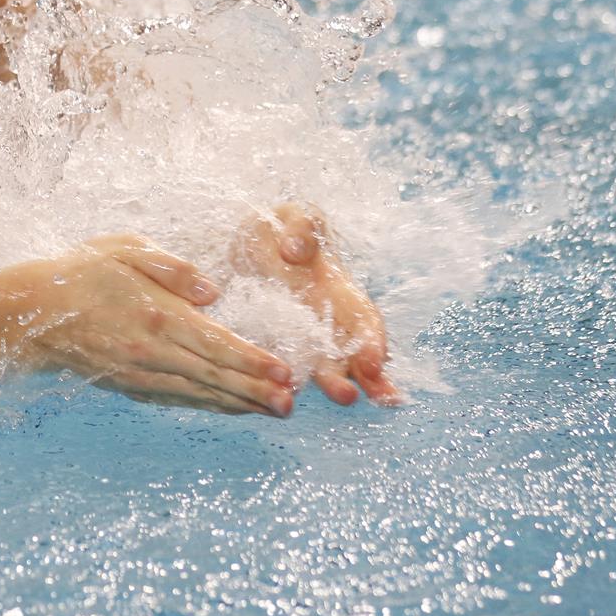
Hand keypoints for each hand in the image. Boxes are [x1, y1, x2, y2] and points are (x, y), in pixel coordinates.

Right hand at [0, 235, 297, 416]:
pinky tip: (231, 407)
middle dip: (256, 392)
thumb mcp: (126, 249)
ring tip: (273, 411)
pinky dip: (207, 405)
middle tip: (291, 405)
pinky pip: (176, 399)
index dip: (253, 361)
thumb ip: (173, 268)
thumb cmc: (82, 271)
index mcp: (156, 316)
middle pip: (214, 377)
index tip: (285, 372)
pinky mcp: (129, 385)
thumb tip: (213, 291)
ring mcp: (139, 374)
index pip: (215, 343)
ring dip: (238, 404)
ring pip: (198, 393)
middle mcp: (150, 352)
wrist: (30, 311)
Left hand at [232, 204, 401, 406]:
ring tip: (338, 399)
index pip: (364, 320)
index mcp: (337, 289)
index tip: (374, 363)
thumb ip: (301, 227)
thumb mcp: (291, 216)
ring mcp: (301, 336)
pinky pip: (284, 367)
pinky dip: (288, 383)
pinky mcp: (273, 345)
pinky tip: (285, 397)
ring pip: (324, 367)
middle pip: (353, 354)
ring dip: (332, 385)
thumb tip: (296, 253)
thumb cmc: (275, 229)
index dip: (373, 342)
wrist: (241, 244)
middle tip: (353, 395)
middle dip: (363, 378)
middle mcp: (326, 320)